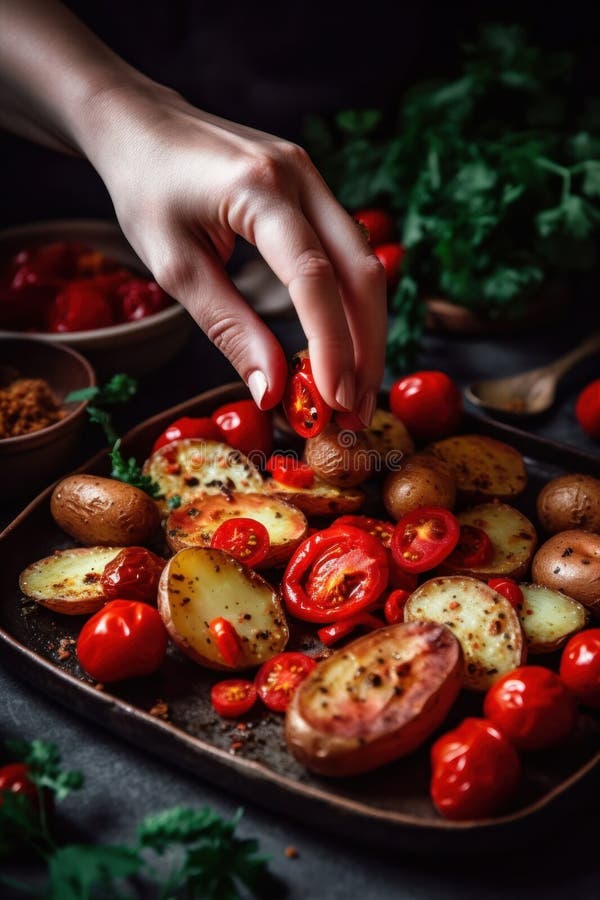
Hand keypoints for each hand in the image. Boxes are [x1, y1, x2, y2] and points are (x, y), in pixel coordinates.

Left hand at [80, 83, 386, 422]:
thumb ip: (228, 327)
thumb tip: (271, 392)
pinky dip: (351, 306)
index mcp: (259, 189)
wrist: (141, 125)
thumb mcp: (174, 265)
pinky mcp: (314, 191)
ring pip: (366, 264)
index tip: (335, 400)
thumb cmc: (146, 189)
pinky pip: (349, 253)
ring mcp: (314, 179)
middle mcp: (300, 177)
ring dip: (367, 332)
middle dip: (366, 348)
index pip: (313, 276)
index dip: (331, 345)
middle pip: (362, 271)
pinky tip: (343, 346)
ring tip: (353, 391)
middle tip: (355, 410)